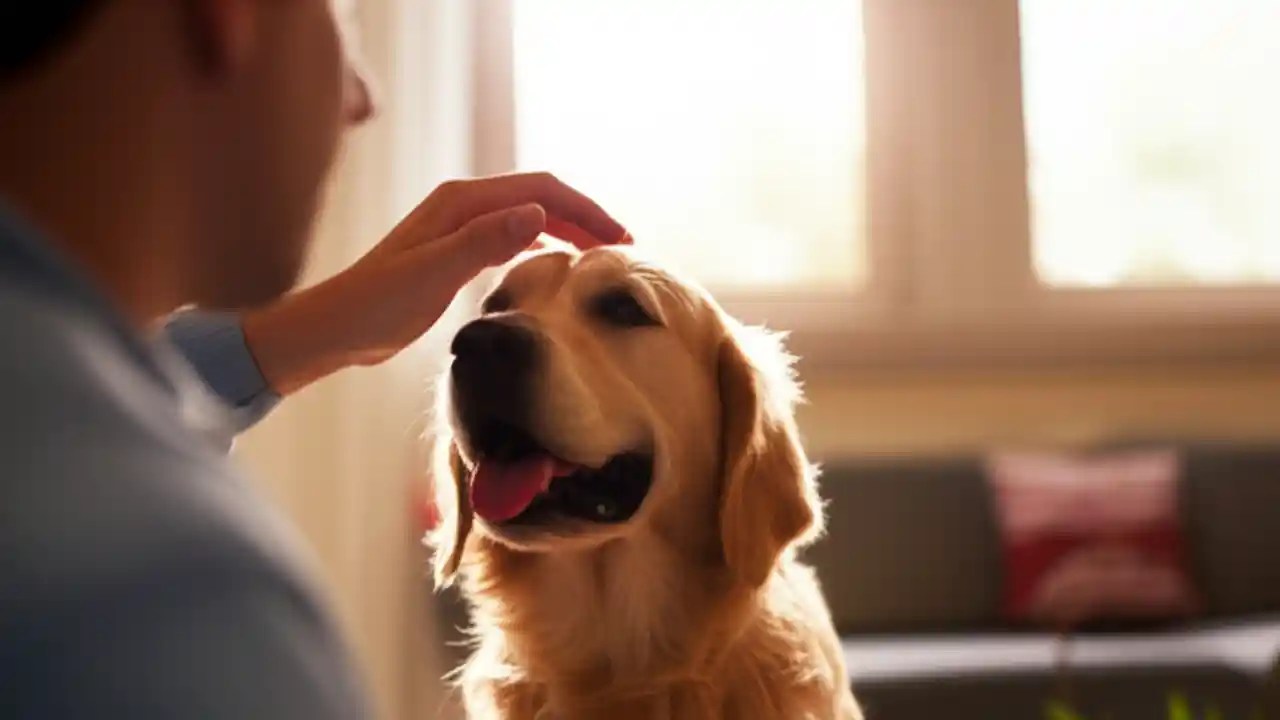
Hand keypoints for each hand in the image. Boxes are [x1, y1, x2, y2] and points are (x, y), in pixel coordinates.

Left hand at [241, 172, 627, 395]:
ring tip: (600, 252)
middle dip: (584, 216)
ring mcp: (458, 228)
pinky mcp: (454, 251)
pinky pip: (511, 235)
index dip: (585, 208)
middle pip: (539, 198)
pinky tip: (554, 260)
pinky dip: (542, 242)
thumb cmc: (378, 304)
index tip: (620, 238)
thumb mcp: (434, 273)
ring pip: (528, 216)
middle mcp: (463, 206)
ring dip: (567, 228)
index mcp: (462, 202)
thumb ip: (485, 241)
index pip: (541, 190)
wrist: (335, 328)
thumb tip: (539, 213)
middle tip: (623, 247)